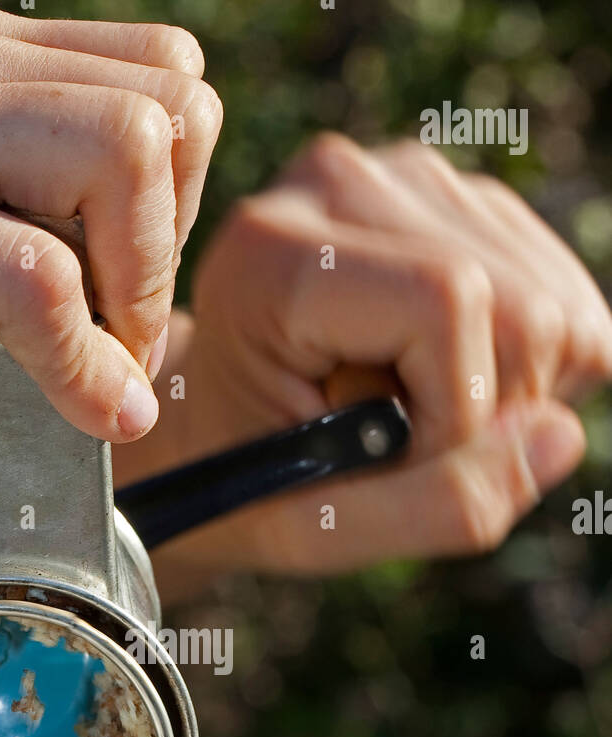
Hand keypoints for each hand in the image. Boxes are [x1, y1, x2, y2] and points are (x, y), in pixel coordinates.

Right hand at [0, 1, 220, 440]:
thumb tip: (119, 276)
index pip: (160, 72)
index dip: (178, 188)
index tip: (127, 279)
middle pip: (163, 104)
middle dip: (169, 245)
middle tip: (120, 334)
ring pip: (121, 153)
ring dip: (136, 285)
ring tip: (93, 362)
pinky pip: (30, 276)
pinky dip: (80, 359)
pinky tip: (83, 405)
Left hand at [121, 135, 611, 576]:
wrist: (210, 429)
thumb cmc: (248, 483)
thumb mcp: (318, 527)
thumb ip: (434, 507)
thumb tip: (561, 437)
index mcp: (273, 254)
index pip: (448, 301)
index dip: (454, 409)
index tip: (394, 454)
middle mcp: (336, 182)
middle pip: (518, 300)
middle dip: (491, 407)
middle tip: (399, 438)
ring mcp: (400, 174)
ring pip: (553, 297)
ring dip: (509, 388)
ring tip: (410, 408)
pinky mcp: (450, 194)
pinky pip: (559, 290)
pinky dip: (528, 363)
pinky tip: (446, 380)